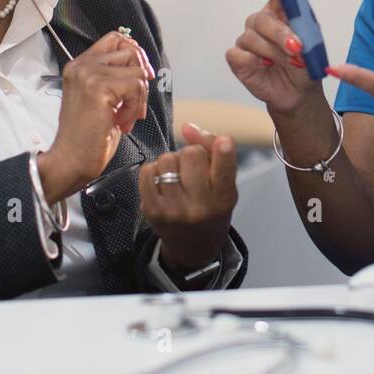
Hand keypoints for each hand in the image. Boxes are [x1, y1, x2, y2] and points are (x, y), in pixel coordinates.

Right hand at [38, 30, 156, 201]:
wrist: (70, 160)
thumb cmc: (87, 137)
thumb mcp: (101, 98)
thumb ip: (114, 77)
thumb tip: (143, 65)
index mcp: (80, 65)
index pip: (115, 39)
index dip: (134, 53)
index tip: (141, 75)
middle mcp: (81, 65)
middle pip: (131, 52)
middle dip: (140, 81)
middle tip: (131, 106)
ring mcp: (88, 74)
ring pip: (138, 71)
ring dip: (138, 98)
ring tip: (123, 117)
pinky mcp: (99, 88)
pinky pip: (136, 87)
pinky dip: (135, 107)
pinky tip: (120, 121)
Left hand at [139, 122, 238, 270]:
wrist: (193, 247)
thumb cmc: (212, 207)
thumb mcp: (224, 185)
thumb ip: (213, 152)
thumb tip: (186, 126)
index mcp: (224, 198)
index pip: (225, 168)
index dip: (224, 151)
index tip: (225, 141)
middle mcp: (200, 207)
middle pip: (191, 154)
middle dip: (191, 154)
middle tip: (193, 169)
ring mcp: (174, 210)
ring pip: (167, 159)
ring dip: (172, 161)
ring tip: (178, 176)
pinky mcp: (152, 211)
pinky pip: (148, 171)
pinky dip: (154, 170)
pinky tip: (163, 182)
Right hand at [225, 0, 321, 115]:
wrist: (298, 91)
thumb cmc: (303, 66)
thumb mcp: (312, 50)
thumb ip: (306, 37)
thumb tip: (300, 36)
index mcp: (280, 13)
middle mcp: (261, 22)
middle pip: (263, 18)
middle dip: (280, 33)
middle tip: (297, 46)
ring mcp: (247, 39)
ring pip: (252, 38)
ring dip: (273, 52)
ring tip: (291, 62)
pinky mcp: (237, 58)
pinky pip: (237, 54)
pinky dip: (252, 59)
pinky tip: (266, 65)